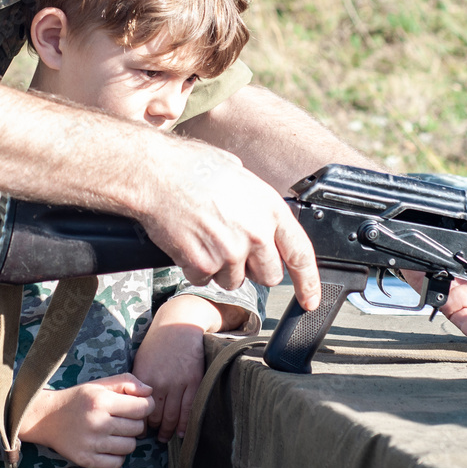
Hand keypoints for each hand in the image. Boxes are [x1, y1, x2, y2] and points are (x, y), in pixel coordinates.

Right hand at [17, 373, 153, 467]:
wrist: (46, 418)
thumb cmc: (79, 399)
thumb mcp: (101, 384)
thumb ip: (128, 382)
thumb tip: (150, 392)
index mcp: (101, 401)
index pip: (143, 408)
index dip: (146, 406)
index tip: (138, 406)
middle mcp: (97, 423)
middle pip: (138, 428)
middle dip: (135, 422)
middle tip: (123, 419)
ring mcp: (91, 444)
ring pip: (130, 446)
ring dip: (127, 439)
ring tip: (115, 432)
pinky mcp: (85, 460)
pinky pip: (116, 463)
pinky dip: (117, 456)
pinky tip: (108, 445)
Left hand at [132, 296, 217, 442]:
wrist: (180, 325)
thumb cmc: (158, 343)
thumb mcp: (141, 360)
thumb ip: (138, 382)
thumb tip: (133, 404)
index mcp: (144, 378)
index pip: (138, 410)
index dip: (140, 424)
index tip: (140, 431)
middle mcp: (160, 383)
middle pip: (155, 416)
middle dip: (154, 431)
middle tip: (154, 438)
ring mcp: (179, 383)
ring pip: (172, 416)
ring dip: (169, 431)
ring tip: (166, 438)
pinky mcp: (194, 381)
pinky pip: (189, 408)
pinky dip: (185, 424)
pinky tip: (182, 432)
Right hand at [137, 142, 320, 310]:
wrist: (156, 175)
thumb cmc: (193, 168)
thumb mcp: (241, 177)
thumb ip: (258, 205)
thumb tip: (261, 221)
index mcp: (270, 209)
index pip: (300, 254)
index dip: (308, 282)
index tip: (310, 299)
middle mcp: (256, 233)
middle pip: (268, 276)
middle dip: (254, 269)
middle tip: (233, 248)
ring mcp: (230, 252)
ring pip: (234, 280)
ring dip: (221, 268)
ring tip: (204, 236)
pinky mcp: (203, 264)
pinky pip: (204, 279)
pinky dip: (195, 267)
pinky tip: (188, 241)